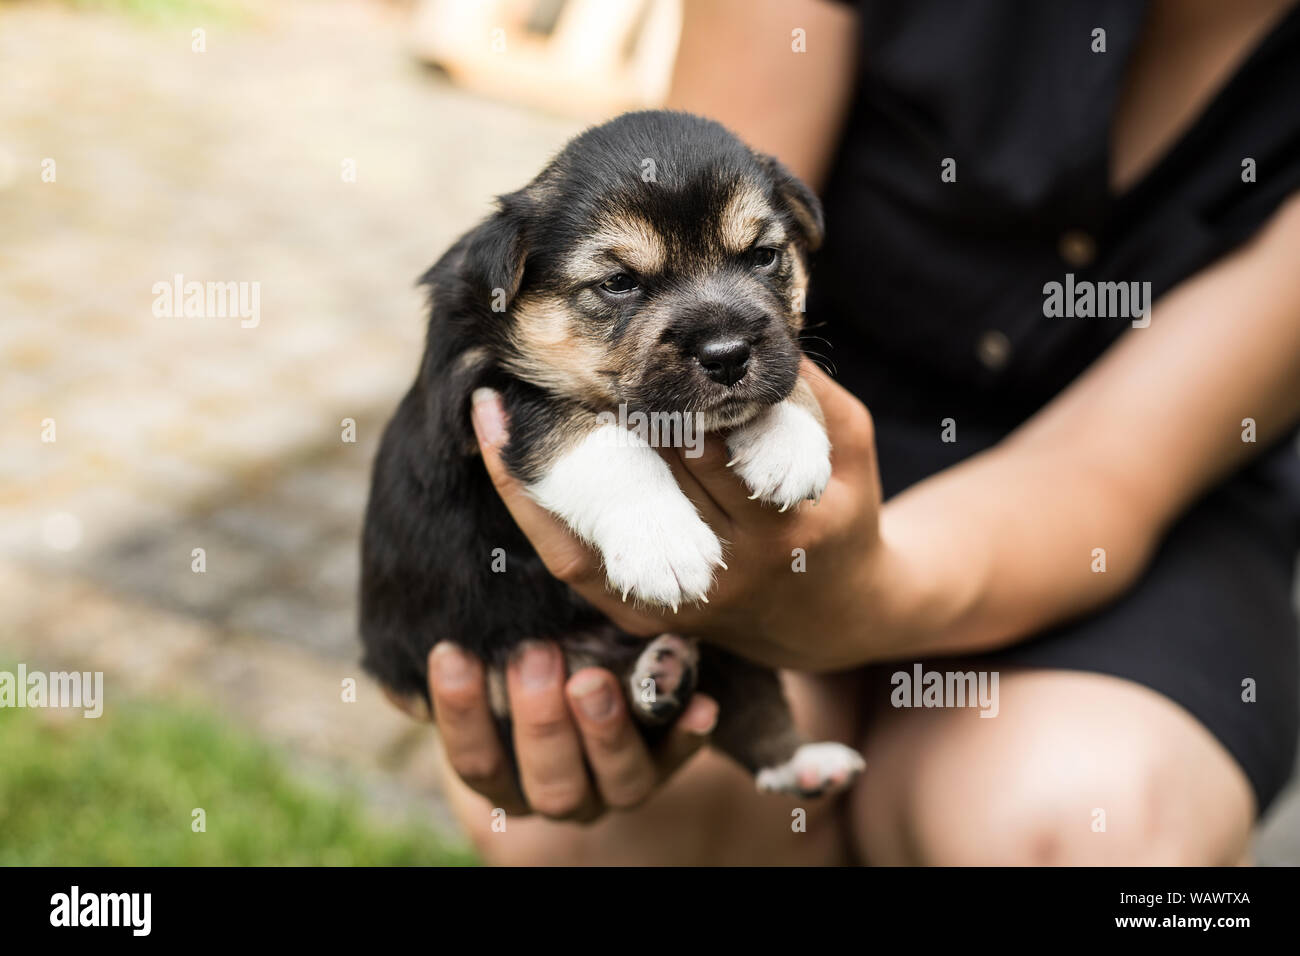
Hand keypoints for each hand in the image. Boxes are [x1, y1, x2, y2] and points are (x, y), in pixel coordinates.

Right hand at [423, 640, 717, 821]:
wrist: (576, 674)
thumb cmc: (511, 664)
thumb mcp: (479, 667)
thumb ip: (455, 665)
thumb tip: (407, 662)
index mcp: (504, 777)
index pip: (475, 760)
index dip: (461, 712)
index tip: (452, 652)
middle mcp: (560, 792)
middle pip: (550, 783)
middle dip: (540, 722)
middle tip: (534, 656)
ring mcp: (615, 784)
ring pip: (617, 784)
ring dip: (605, 731)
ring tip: (595, 679)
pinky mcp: (664, 761)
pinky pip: (681, 757)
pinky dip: (688, 732)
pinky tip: (700, 702)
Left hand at [470, 361, 896, 670]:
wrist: (832, 615)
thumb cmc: (842, 511)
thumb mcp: (850, 445)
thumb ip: (807, 387)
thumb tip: (745, 325)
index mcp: (781, 523)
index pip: (711, 447)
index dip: (670, 397)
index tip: (639, 348)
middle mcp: (725, 568)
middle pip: (650, 474)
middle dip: (613, 413)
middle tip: (562, 355)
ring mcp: (676, 598)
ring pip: (598, 512)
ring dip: (558, 446)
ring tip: (510, 386)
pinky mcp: (639, 612)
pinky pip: (570, 554)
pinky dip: (528, 500)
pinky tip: (493, 442)